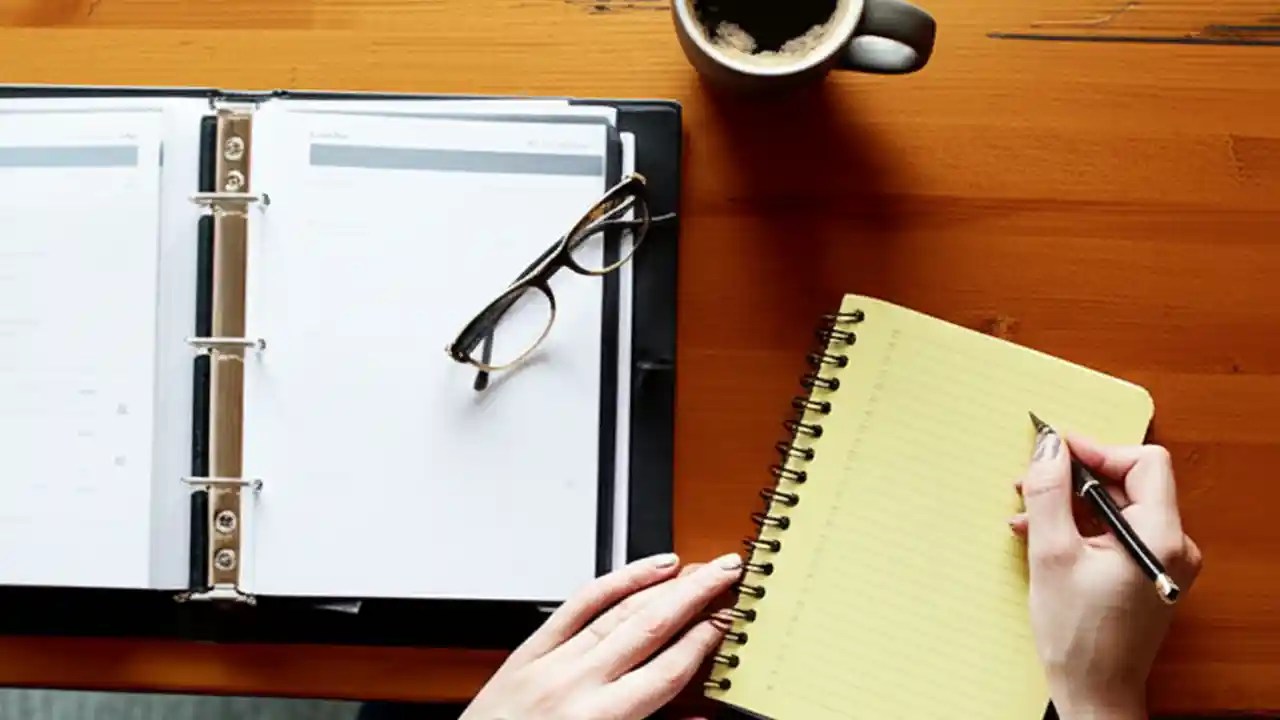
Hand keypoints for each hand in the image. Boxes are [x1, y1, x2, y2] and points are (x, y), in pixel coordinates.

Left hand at [460, 552, 742, 719]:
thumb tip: (700, 719)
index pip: (668, 671)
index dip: (705, 640)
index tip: (730, 618)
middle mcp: (580, 686)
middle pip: (652, 627)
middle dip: (696, 594)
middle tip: (729, 570)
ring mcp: (554, 662)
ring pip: (620, 610)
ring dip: (664, 584)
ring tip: (698, 567)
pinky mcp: (530, 650)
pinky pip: (578, 605)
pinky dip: (614, 582)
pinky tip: (642, 570)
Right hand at [1011, 432, 1202, 719]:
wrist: (1093, 691)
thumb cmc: (1077, 635)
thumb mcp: (1051, 554)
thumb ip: (1049, 493)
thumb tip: (1048, 446)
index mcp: (1160, 537)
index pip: (1142, 463)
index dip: (1096, 451)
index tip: (1054, 450)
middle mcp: (1172, 545)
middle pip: (1127, 483)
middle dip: (1074, 478)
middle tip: (1029, 481)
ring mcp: (1163, 560)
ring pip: (1117, 506)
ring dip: (1070, 504)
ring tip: (1026, 514)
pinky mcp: (1147, 572)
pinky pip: (1115, 531)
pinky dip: (1080, 526)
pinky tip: (1042, 536)